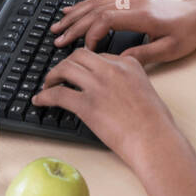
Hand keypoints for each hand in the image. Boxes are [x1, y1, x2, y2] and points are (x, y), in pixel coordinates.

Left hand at [32, 47, 174, 165]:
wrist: (155, 140)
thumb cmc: (155, 122)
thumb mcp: (145, 89)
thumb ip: (128, 81)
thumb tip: (112, 87)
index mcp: (128, 63)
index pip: (99, 56)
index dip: (85, 65)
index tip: (79, 72)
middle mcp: (111, 69)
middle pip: (78, 56)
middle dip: (65, 63)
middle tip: (59, 75)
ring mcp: (98, 85)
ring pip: (65, 68)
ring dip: (52, 76)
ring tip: (47, 85)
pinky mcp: (87, 105)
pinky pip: (58, 94)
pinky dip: (45, 96)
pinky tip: (40, 100)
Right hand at [50, 0, 195, 66]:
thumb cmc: (186, 33)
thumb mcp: (169, 50)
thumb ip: (143, 54)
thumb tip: (118, 60)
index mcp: (143, 15)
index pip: (108, 18)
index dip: (93, 33)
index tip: (86, 49)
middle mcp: (134, 2)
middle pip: (97, 9)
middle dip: (76, 24)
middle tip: (58, 38)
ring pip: (97, 2)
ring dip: (76, 14)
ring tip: (58, 25)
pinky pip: (103, 0)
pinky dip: (85, 6)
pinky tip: (73, 11)